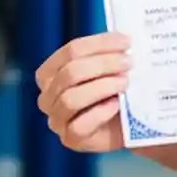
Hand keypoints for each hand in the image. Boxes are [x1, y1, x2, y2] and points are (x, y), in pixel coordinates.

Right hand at [35, 31, 131, 151]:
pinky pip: (79, 125)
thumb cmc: (114, 91)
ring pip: (71, 99)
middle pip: (70, 73)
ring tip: (125, 82)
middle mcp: (48, 96)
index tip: (126, 42)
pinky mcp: (70, 139)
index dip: (99, 44)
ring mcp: (57, 120)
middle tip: (128, 62)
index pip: (71, 51)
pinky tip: (116, 105)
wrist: (128, 126)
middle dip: (103, 64)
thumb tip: (124, 38)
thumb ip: (110, 52)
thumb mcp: (109, 68)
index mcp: (51, 72)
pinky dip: (99, 113)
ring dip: (102, 87)